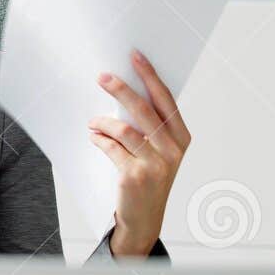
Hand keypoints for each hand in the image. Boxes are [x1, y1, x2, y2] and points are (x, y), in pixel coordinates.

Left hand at [86, 49, 189, 256]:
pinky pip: (110, 147)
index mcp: (182, 138)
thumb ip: (151, 126)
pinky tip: (94, 136)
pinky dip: (99, 139)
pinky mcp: (133, 176)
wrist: (144, 217)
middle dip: (121, 90)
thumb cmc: (150, 177)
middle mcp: (172, 150)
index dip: (150, 76)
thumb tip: (125, 92)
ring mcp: (154, 164)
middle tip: (103, 77)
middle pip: (144, 110)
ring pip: (123, 129)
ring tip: (93, 121)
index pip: (166, 100)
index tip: (136, 57)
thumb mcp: (160, 151)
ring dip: (102, 121)